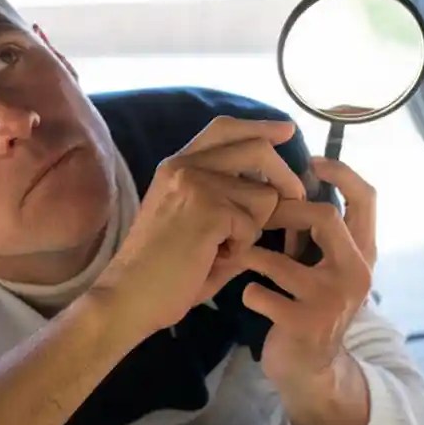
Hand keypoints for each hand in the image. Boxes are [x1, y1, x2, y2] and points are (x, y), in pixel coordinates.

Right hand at [93, 116, 306, 338]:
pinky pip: (254, 225)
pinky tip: (213, 259)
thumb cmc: (161, 269)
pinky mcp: (208, 208)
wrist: (128, 296)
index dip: (259, 128)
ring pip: (263, 195)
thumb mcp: (193, 220)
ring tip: (222, 248)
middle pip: (257, 149)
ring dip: (254, 228)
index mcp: (178, 165)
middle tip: (294, 200)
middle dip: (284, 176)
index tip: (286, 131)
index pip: (226, 129)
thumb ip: (227, 199)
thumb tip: (278, 195)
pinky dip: (242, 248)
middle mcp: (185, 164)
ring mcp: (196, 183)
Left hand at [240, 156, 376, 388]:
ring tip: (238, 253)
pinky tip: (247, 293)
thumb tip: (293, 178)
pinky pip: (263, 294)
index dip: (341, 171)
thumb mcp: (325, 265)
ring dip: (252, 254)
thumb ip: (317, 230)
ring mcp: (333, 301)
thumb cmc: (312, 304)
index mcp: (364, 253)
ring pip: (281, 260)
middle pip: (325, 218)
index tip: (311, 161)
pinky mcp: (306, 324)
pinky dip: (248, 290)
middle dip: (285, 210)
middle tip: (257, 212)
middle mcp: (356, 273)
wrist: (312, 370)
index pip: (367, 198)